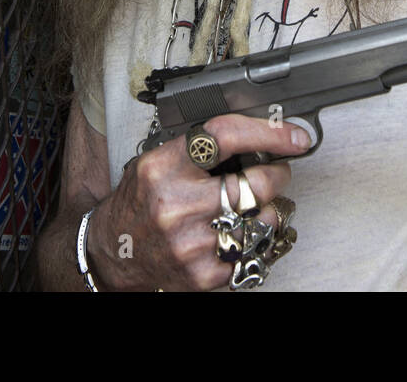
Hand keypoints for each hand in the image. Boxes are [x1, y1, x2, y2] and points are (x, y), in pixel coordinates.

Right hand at [86, 114, 310, 290]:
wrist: (113, 253)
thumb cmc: (140, 203)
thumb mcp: (158, 162)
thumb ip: (200, 148)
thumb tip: (258, 136)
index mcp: (165, 167)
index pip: (227, 137)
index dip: (269, 133)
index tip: (294, 136)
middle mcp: (178, 204)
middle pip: (256, 183)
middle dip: (276, 174)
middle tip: (276, 172)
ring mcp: (191, 243)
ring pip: (261, 220)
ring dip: (267, 210)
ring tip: (251, 206)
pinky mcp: (203, 274)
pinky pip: (252, 252)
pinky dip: (253, 240)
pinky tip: (238, 233)